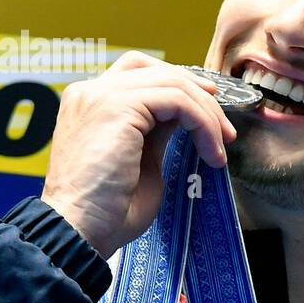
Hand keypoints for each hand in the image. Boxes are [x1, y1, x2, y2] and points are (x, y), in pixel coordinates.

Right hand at [40, 52, 236, 258]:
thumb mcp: (140, 160)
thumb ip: (156, 131)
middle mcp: (89, 93)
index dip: (178, 83)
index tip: (209, 107)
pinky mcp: (117, 108)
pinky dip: (202, 123)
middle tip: (223, 129)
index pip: (138, 72)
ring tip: (220, 148)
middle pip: (156, 70)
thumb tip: (181, 115)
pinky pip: (176, 100)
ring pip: (172, 83)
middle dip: (198, 94)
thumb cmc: (108, 212)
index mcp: (90, 104)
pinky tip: (210, 152)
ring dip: (207, 115)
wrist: (80, 231)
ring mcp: (100, 96)